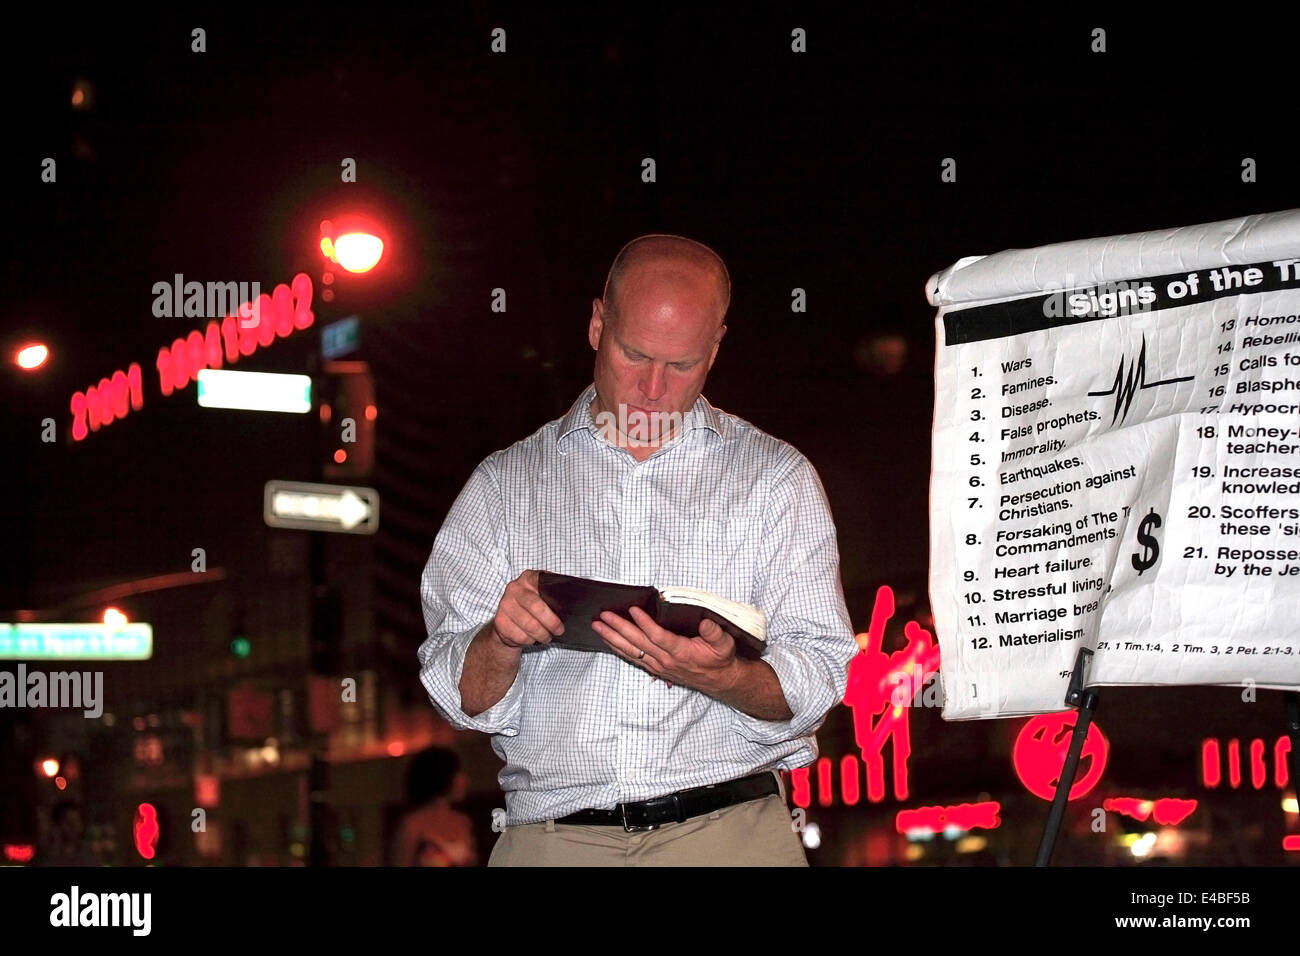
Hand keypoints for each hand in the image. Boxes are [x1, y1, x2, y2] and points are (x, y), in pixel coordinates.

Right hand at [488, 570, 564, 649]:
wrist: (508, 622)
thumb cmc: (533, 608)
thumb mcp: (544, 597)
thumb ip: (556, 595)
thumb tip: (579, 603)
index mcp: (529, 578)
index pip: (543, 584)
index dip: (555, 599)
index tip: (564, 612)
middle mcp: (514, 588)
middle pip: (536, 607)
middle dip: (551, 622)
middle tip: (559, 630)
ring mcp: (505, 604)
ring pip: (529, 625)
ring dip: (542, 634)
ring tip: (547, 636)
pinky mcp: (500, 621)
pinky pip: (520, 636)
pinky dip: (530, 640)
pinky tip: (532, 638)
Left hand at [591, 607, 739, 695]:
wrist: (719, 680)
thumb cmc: (719, 659)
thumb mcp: (724, 644)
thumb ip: (714, 633)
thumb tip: (705, 622)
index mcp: (681, 652)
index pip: (658, 636)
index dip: (644, 623)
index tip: (632, 610)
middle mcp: (666, 660)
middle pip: (638, 643)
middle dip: (619, 628)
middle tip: (604, 616)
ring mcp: (658, 665)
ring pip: (631, 651)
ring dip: (612, 638)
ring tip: (598, 626)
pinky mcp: (655, 667)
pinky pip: (633, 657)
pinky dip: (618, 648)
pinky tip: (608, 640)